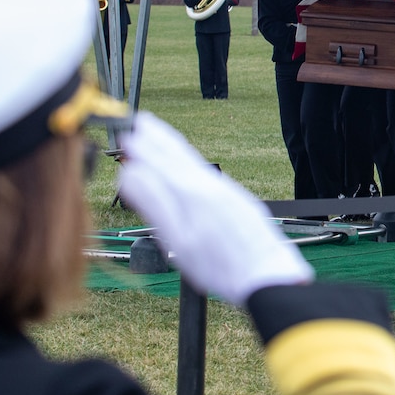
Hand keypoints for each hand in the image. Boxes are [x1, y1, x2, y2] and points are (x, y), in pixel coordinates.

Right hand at [118, 113, 312, 304]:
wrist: (268, 275)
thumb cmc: (219, 266)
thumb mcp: (178, 239)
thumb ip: (155, 203)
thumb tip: (130, 172)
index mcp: (193, 193)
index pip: (161, 161)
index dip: (142, 147)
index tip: (125, 132)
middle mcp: (212, 185)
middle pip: (180, 154)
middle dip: (159, 137)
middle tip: (141, 120)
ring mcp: (229, 191)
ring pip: (196, 162)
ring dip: (174, 146)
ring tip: (160, 135)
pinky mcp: (240, 201)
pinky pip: (209, 173)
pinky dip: (191, 161)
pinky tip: (189, 166)